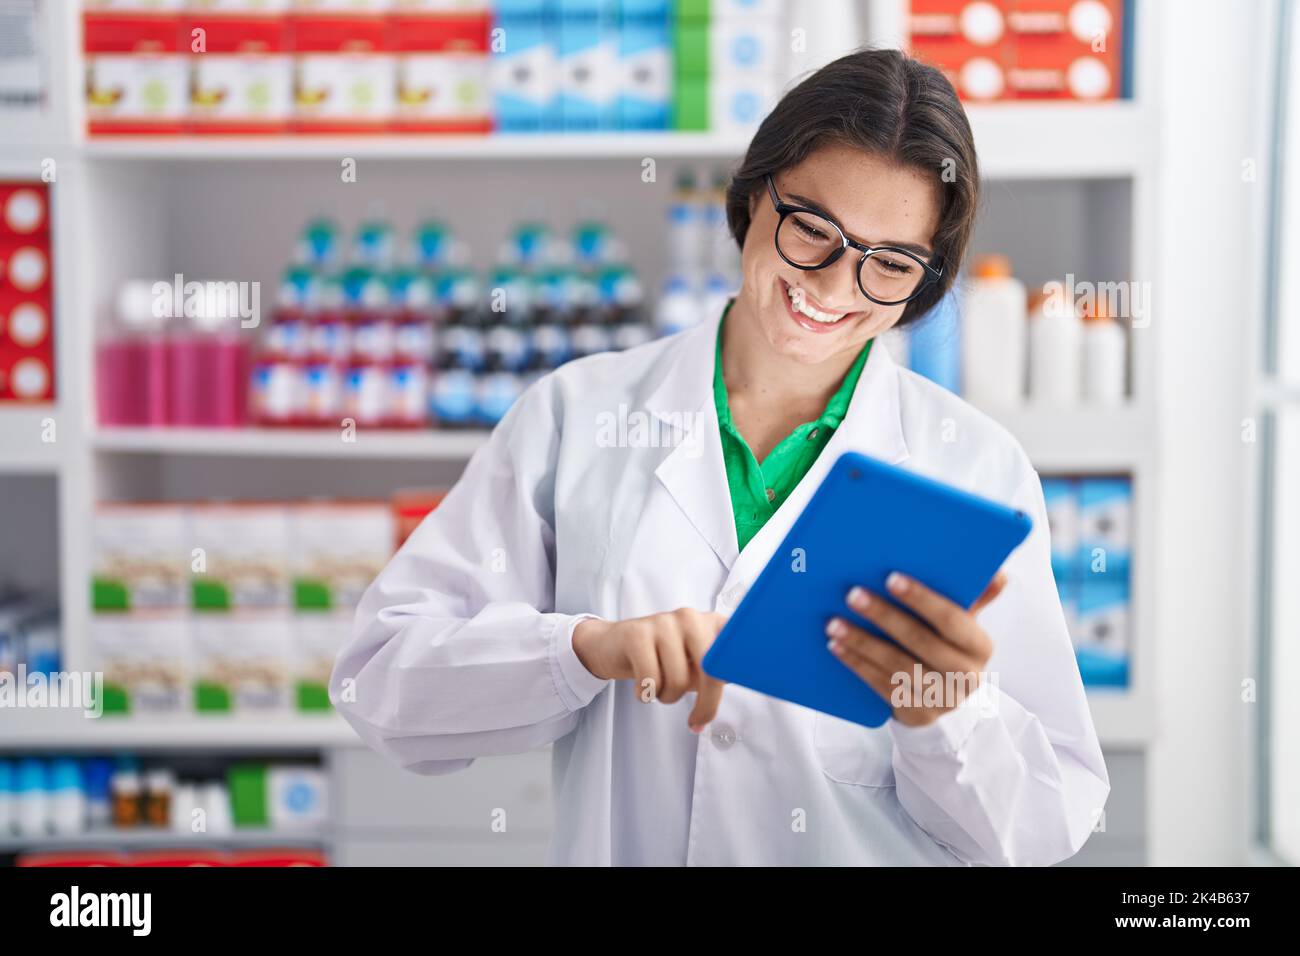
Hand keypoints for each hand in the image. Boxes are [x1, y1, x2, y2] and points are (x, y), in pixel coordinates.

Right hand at [572, 609, 727, 732]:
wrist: (613, 646)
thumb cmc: (663, 660)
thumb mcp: (695, 666)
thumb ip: (720, 673)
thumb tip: (752, 684)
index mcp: (712, 623)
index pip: (737, 649)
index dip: (740, 673)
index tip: (742, 690)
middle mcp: (692, 617)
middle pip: (710, 671)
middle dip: (705, 705)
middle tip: (696, 721)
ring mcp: (664, 622)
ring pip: (678, 680)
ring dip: (668, 697)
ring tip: (660, 690)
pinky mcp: (638, 633)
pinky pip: (650, 679)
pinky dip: (646, 694)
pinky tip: (642, 689)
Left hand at [825, 569, 1007, 727]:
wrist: (946, 699)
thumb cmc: (948, 647)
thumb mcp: (963, 624)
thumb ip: (973, 597)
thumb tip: (998, 574)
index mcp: (979, 646)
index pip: (952, 620)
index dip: (922, 600)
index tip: (891, 578)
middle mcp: (966, 675)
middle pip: (921, 642)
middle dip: (884, 616)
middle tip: (852, 595)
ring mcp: (942, 699)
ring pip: (897, 667)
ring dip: (862, 643)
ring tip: (834, 623)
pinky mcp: (918, 715)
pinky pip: (883, 687)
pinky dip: (857, 665)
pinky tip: (837, 647)